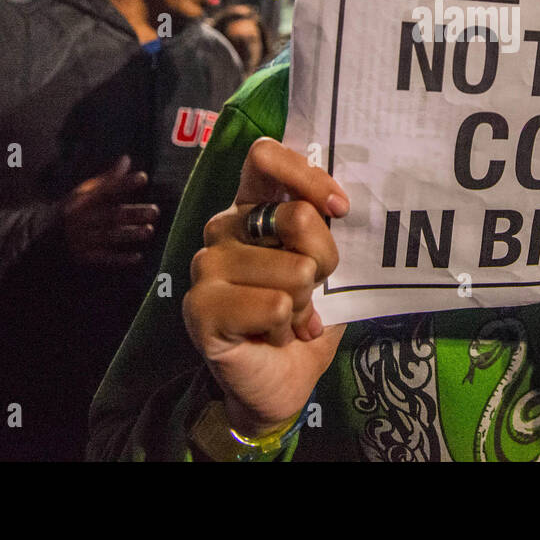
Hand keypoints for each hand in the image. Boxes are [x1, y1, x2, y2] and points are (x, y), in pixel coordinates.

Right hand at [60, 155, 157, 265]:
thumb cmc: (73, 209)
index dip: (124, 184)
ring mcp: (82, 239)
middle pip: (110, 215)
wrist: (42, 236)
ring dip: (129, 234)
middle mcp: (82, 218)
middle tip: (155, 211)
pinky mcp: (83, 256)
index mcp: (83, 200)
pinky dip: (120, 259)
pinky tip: (138, 257)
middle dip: (132, 213)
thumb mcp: (85, 191)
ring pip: (108, 236)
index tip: (143, 177)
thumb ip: (108, 178)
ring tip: (149, 230)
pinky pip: (103, 258)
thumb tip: (127, 159)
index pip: (106, 190)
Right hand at [183, 137, 349, 437]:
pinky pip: (274, 304)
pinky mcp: (200, 305)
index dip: (307, 176)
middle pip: (297, 217)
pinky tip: (273, 335)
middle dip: (323, 262)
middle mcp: (225, 226)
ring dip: (305, 304)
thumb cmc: (307, 317)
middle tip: (310, 290)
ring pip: (293, 269)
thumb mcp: (327, 268)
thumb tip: (334, 205)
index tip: (339, 208)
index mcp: (252, 206)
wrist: (283, 382)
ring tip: (289, 319)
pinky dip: (288, 327)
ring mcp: (207, 264)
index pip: (265, 157)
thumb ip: (325, 229)